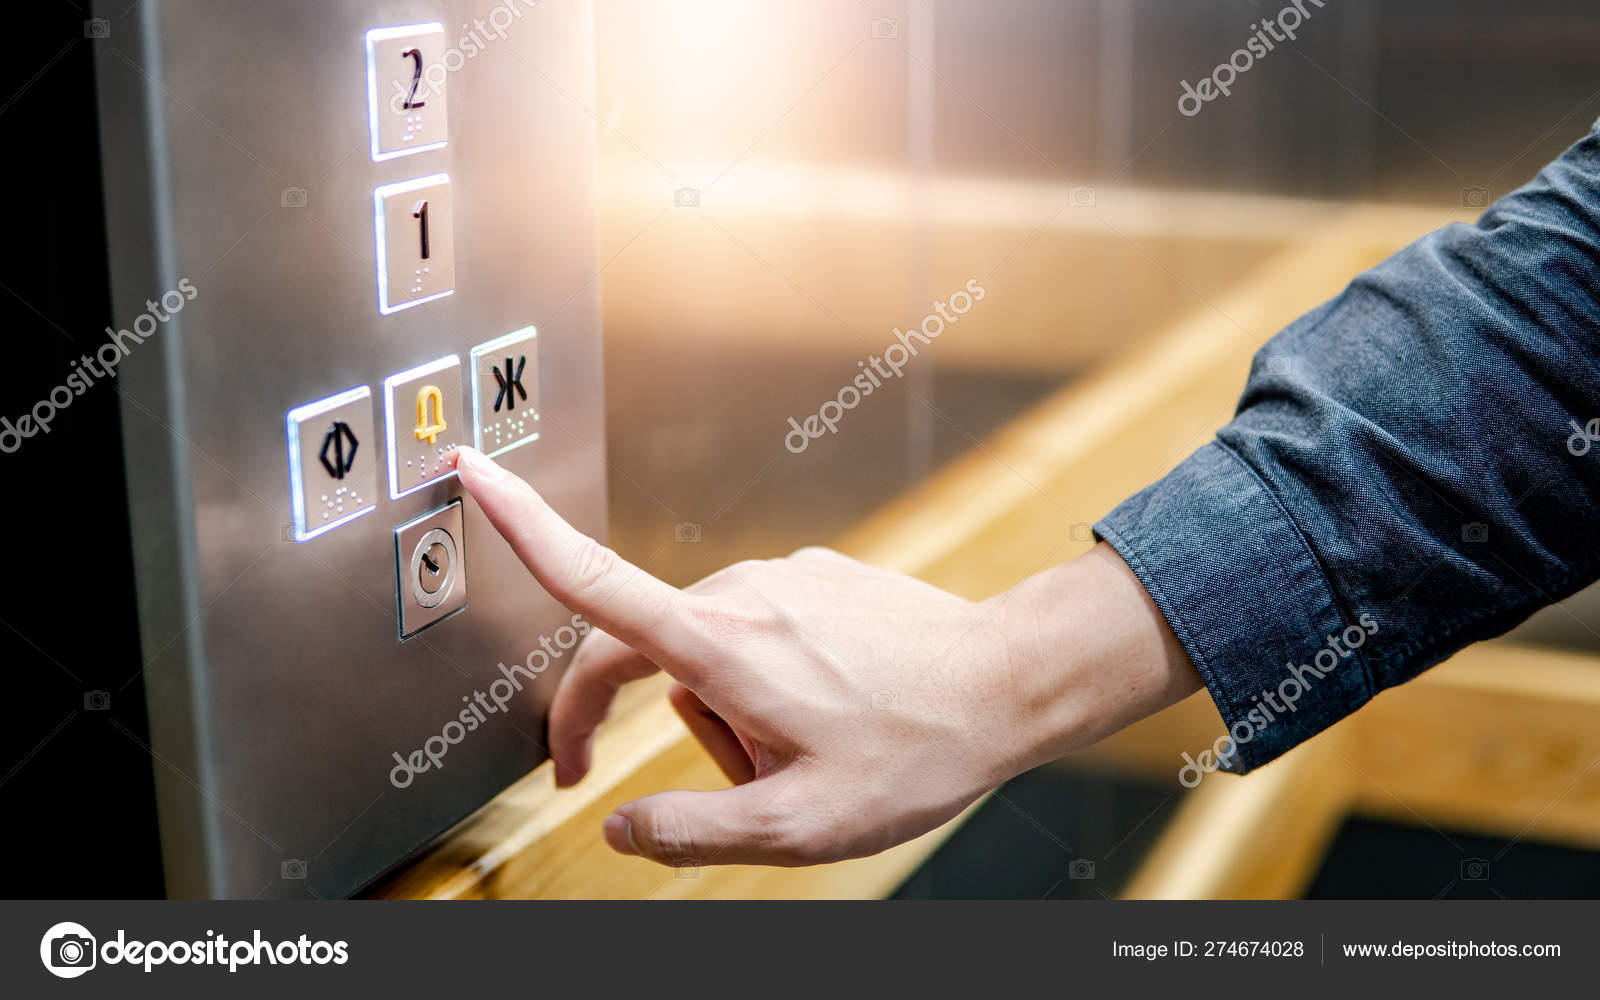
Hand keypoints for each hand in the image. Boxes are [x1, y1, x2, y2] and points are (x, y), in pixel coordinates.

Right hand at [450, 446, 1200, 866]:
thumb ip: (690, 833)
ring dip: (731, 712)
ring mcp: (784, 578)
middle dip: (673, 729)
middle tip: (754, 785)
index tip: (469, 472)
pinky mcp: (817, 577)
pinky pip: (759, 633)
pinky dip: (770, 681)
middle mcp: (742, 592)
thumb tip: (621, 824)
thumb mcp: (798, 827)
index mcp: (720, 644)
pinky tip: (837, 711)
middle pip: (650, 659)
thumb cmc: (915, 752)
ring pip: (708, 654)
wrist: (1009, 684)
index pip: (593, 584)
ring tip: (812, 749)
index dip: (521, 529)